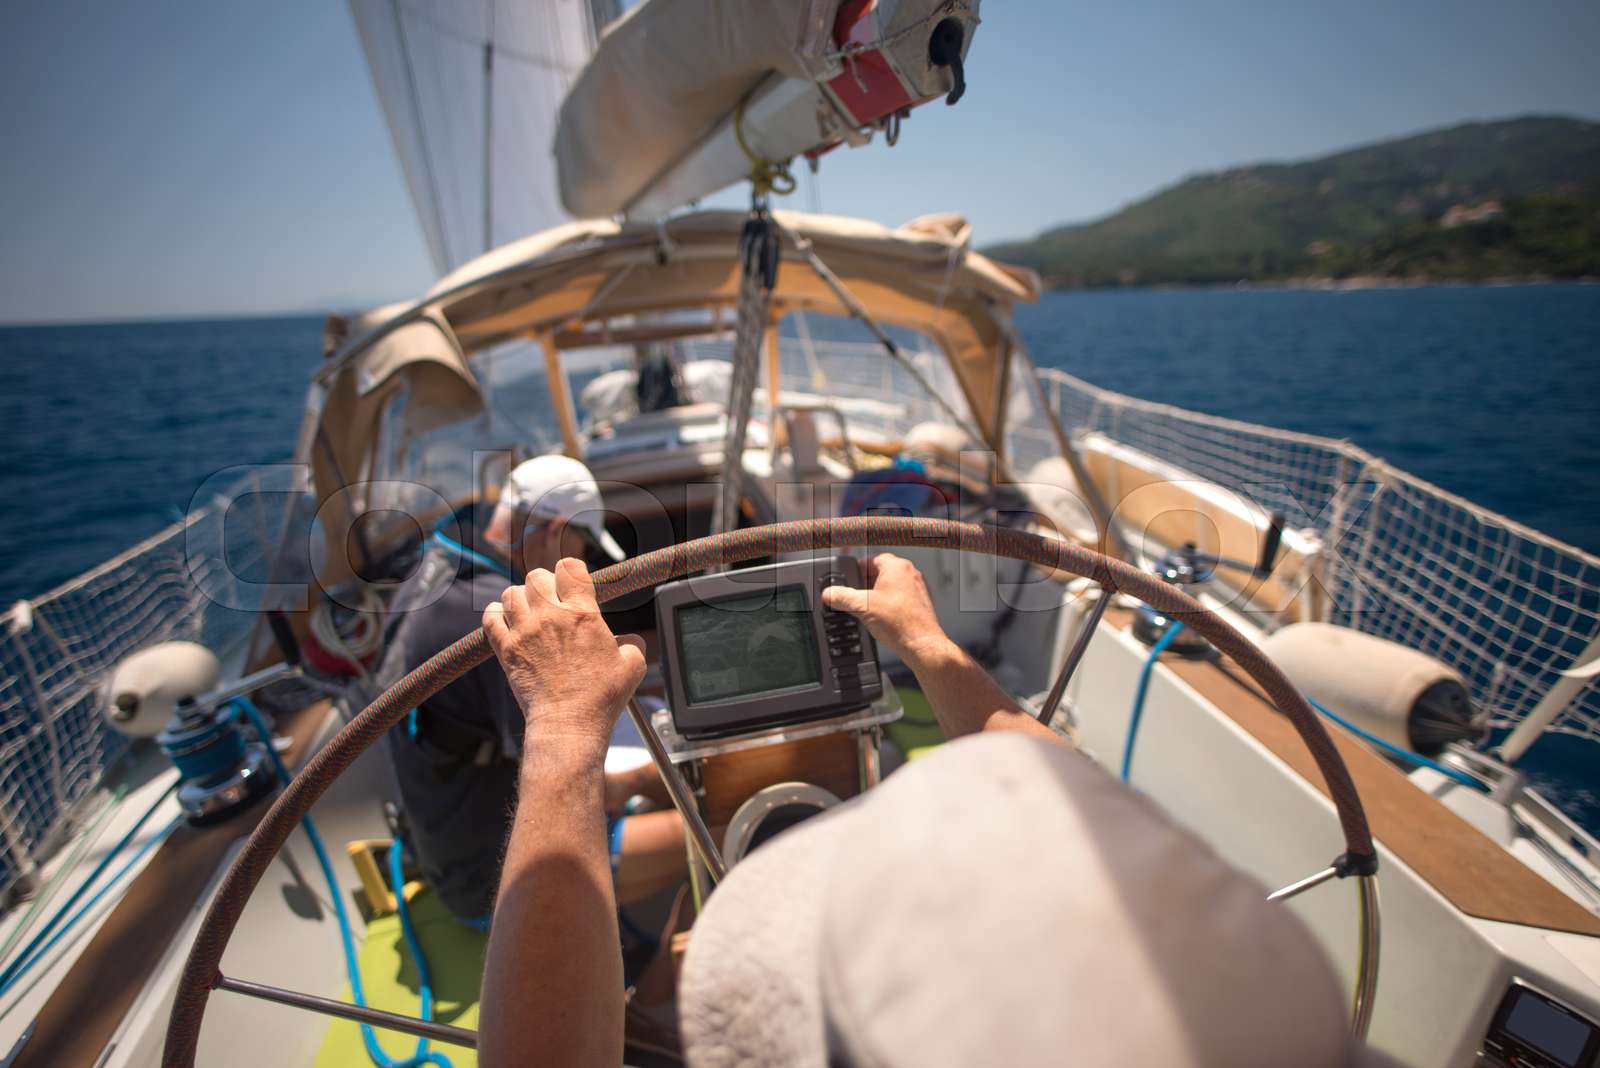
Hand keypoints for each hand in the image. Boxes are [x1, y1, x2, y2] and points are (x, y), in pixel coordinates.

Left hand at [484, 558, 646, 755]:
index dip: (571, 570)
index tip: (572, 582)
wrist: (569, 723)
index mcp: (583, 614)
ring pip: (511, 593)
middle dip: (544, 584)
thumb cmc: (601, 698)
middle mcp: (551, 616)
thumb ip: (632, 644)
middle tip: (550, 600)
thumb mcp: (633, 666)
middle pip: (536, 576)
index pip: (569, 567)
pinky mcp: (506, 650)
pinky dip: (495, 615)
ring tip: (528, 612)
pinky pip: (490, 618)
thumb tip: (627, 642)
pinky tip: (505, 622)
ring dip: (520, 598)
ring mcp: (525, 632)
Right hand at [819, 554, 951, 664]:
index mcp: (897, 566)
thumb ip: (841, 597)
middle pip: (881, 572)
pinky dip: (890, 605)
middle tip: (856, 597)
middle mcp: (910, 573)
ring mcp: (918, 588)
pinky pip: (901, 598)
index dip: (857, 569)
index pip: (871, 558)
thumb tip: (829, 594)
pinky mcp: (920, 603)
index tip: (848, 579)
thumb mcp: (862, 607)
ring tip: (868, 609)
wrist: (922, 644)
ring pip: (891, 586)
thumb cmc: (900, 623)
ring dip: (878, 596)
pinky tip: (883, 618)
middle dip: (866, 584)